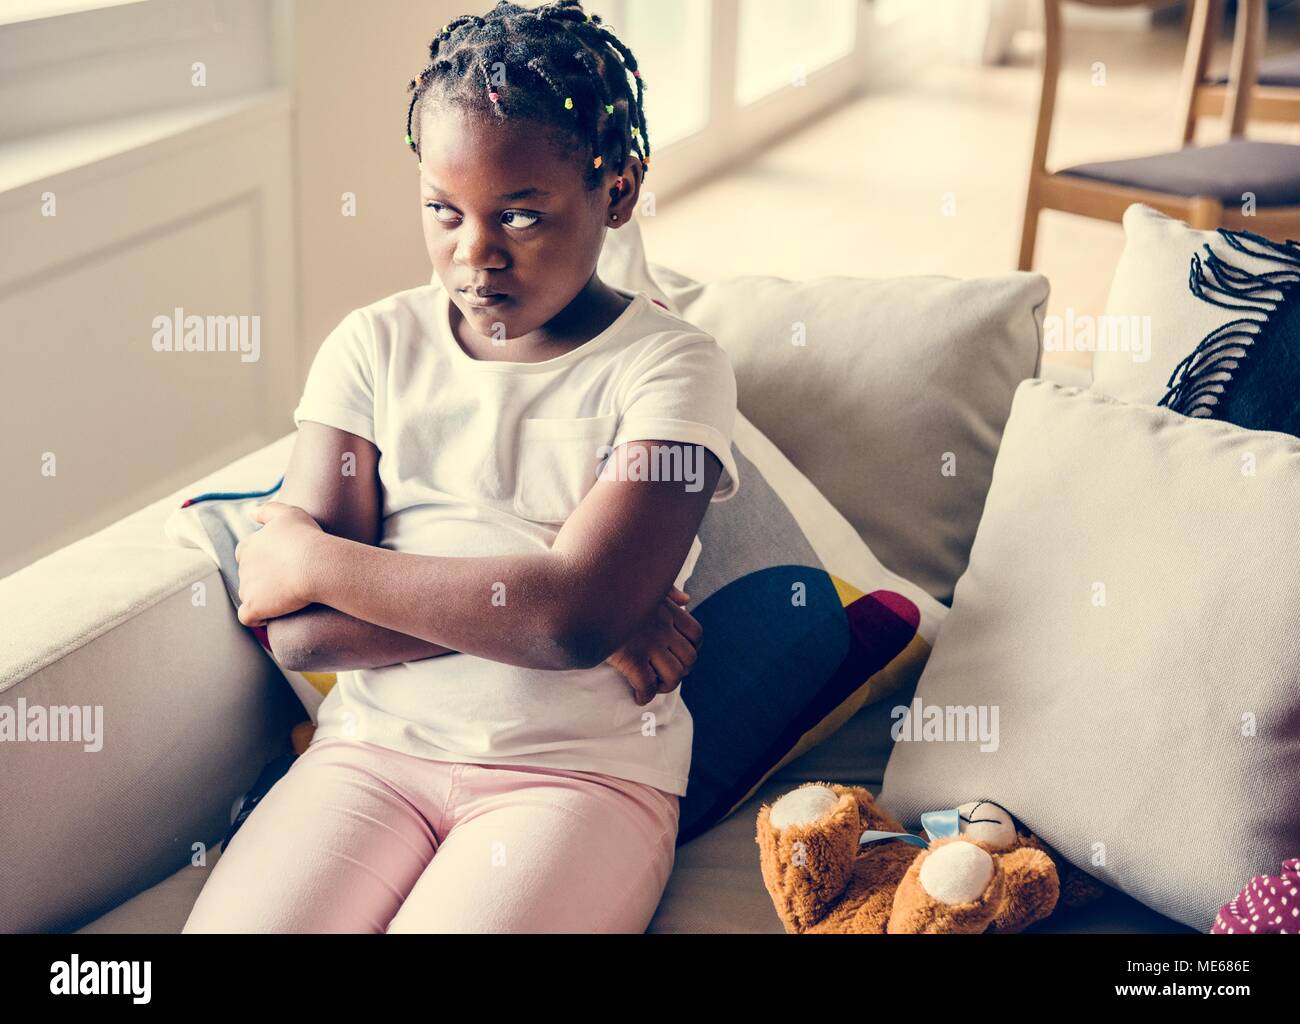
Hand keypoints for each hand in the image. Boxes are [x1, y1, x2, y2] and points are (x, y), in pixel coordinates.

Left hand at [235, 501, 325, 626]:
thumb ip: (267, 510)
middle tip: (286, 581)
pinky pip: (247, 617)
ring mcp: (247, 588)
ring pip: (248, 596)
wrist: (315, 564)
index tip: (278, 564)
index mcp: (248, 546)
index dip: (261, 560)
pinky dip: (257, 618)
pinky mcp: (254, 607)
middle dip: (262, 580)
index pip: (245, 554)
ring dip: (261, 599)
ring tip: (284, 599)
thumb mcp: (288, 513)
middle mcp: (243, 567)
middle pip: (247, 576)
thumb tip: (250, 511)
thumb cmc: (305, 538)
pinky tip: (271, 616)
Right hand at [605, 586, 702, 705]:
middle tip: (665, 677)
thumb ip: (667, 590)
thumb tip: (686, 599)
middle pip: (689, 658)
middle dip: (681, 672)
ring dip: (666, 686)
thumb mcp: (644, 582)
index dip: (692, 649)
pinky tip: (638, 697)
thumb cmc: (611, 589)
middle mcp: (662, 626)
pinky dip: (645, 695)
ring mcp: (648, 642)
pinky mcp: (630, 657)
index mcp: (667, 609)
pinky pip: (647, 685)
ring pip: (674, 674)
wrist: (583, 596)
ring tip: (653, 687)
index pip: (696, 634)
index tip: (679, 656)